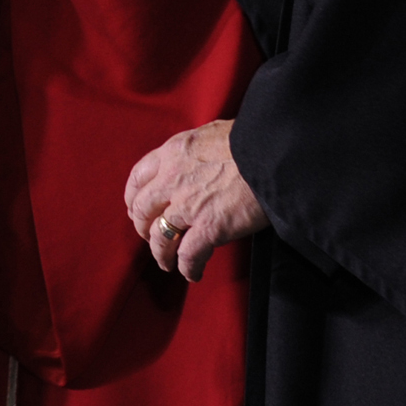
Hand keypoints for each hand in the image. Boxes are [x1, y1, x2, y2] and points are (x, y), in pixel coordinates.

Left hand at [124, 120, 267, 281]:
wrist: (272, 155)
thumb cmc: (251, 140)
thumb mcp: (212, 132)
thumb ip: (195, 148)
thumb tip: (195, 156)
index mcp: (172, 152)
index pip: (139, 177)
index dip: (134, 197)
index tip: (136, 208)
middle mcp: (172, 179)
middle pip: (143, 210)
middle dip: (142, 227)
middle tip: (149, 236)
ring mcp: (188, 205)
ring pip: (160, 236)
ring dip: (161, 253)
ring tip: (166, 262)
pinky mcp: (209, 227)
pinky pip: (188, 255)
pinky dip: (188, 267)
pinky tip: (192, 273)